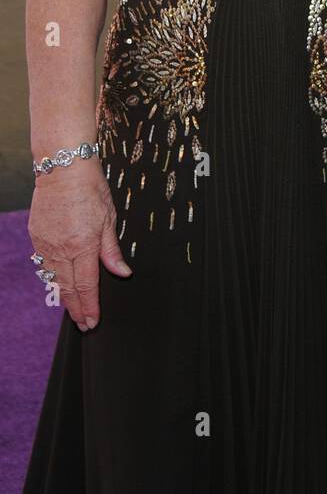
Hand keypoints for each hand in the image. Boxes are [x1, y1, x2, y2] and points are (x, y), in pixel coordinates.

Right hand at [28, 159, 131, 330]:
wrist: (63, 169)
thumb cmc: (90, 189)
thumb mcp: (109, 219)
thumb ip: (112, 250)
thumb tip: (122, 272)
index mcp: (83, 245)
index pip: (87, 285)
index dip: (90, 306)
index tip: (92, 321)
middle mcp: (61, 249)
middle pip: (68, 288)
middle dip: (76, 309)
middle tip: (83, 324)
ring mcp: (46, 243)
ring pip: (54, 278)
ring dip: (63, 295)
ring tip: (73, 308)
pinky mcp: (36, 236)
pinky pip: (44, 263)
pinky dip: (52, 275)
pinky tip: (59, 281)